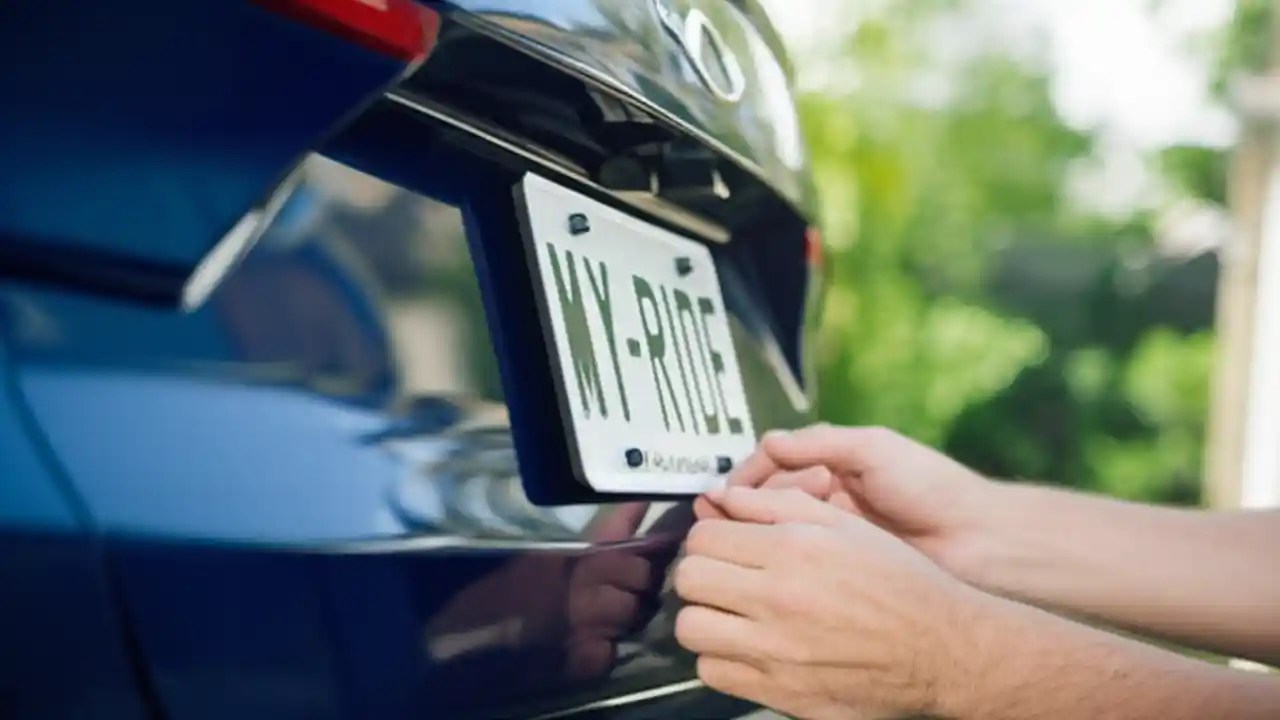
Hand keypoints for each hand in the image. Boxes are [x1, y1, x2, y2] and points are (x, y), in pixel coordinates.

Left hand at [676, 487, 988, 718]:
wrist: (942, 647)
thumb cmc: (899, 581)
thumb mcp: (845, 525)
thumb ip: (778, 505)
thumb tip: (724, 498)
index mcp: (791, 550)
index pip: (703, 536)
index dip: (709, 538)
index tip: (722, 546)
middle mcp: (778, 599)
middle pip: (688, 579)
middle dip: (699, 573)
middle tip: (721, 577)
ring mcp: (776, 650)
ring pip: (690, 628)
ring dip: (704, 617)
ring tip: (727, 612)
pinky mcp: (781, 691)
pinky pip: (712, 673)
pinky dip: (720, 659)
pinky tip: (744, 646)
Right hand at [698, 425, 995, 579]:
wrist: (980, 543)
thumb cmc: (934, 487)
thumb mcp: (873, 449)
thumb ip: (820, 443)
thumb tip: (769, 442)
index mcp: (837, 463)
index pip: (774, 465)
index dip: (745, 479)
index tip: (721, 496)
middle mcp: (831, 497)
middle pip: (769, 499)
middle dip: (743, 508)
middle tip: (721, 522)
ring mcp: (835, 534)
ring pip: (779, 531)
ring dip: (755, 534)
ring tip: (737, 542)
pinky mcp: (842, 566)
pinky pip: (800, 561)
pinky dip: (778, 561)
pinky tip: (762, 566)